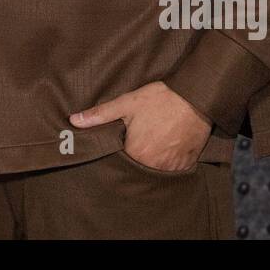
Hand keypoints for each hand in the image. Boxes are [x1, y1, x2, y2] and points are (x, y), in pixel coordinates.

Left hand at [70, 81, 211, 171]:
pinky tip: (164, 149)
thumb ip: (99, 115)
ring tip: (149, 146)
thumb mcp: (126, 103)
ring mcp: (172, 167)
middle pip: (137, 169)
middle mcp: (154, 166)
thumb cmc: (160, 100)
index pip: (119, 163)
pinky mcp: (186, 164)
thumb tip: (74, 121)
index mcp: (136, 153)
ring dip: (149, 162)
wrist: (195, 98)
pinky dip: (166, 163)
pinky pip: (172, 170)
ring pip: (154, 171)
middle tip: (135, 143)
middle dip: (133, 159)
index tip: (117, 146)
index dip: (116, 154)